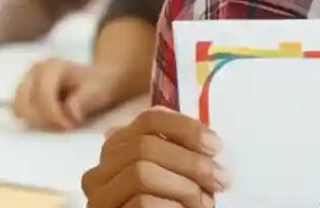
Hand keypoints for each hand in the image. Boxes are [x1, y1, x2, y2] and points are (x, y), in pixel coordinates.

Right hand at [12, 58, 124, 130]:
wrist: (98, 81)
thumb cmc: (98, 85)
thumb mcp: (98, 91)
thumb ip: (83, 101)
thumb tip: (71, 113)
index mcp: (53, 67)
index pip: (41, 93)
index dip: (53, 114)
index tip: (69, 125)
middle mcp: (35, 70)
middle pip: (24, 101)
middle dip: (43, 119)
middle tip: (63, 127)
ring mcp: (27, 81)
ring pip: (18, 107)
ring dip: (36, 121)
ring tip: (57, 125)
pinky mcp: (24, 93)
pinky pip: (20, 111)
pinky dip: (32, 120)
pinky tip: (51, 123)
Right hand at [81, 106, 227, 207]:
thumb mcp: (179, 181)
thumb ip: (183, 158)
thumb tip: (210, 144)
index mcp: (119, 151)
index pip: (148, 120)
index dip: (185, 127)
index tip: (216, 145)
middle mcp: (100, 171)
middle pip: (144, 146)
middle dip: (191, 162)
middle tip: (221, 180)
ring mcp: (98, 198)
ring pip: (141, 172)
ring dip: (183, 187)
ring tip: (205, 204)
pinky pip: (142, 202)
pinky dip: (173, 207)